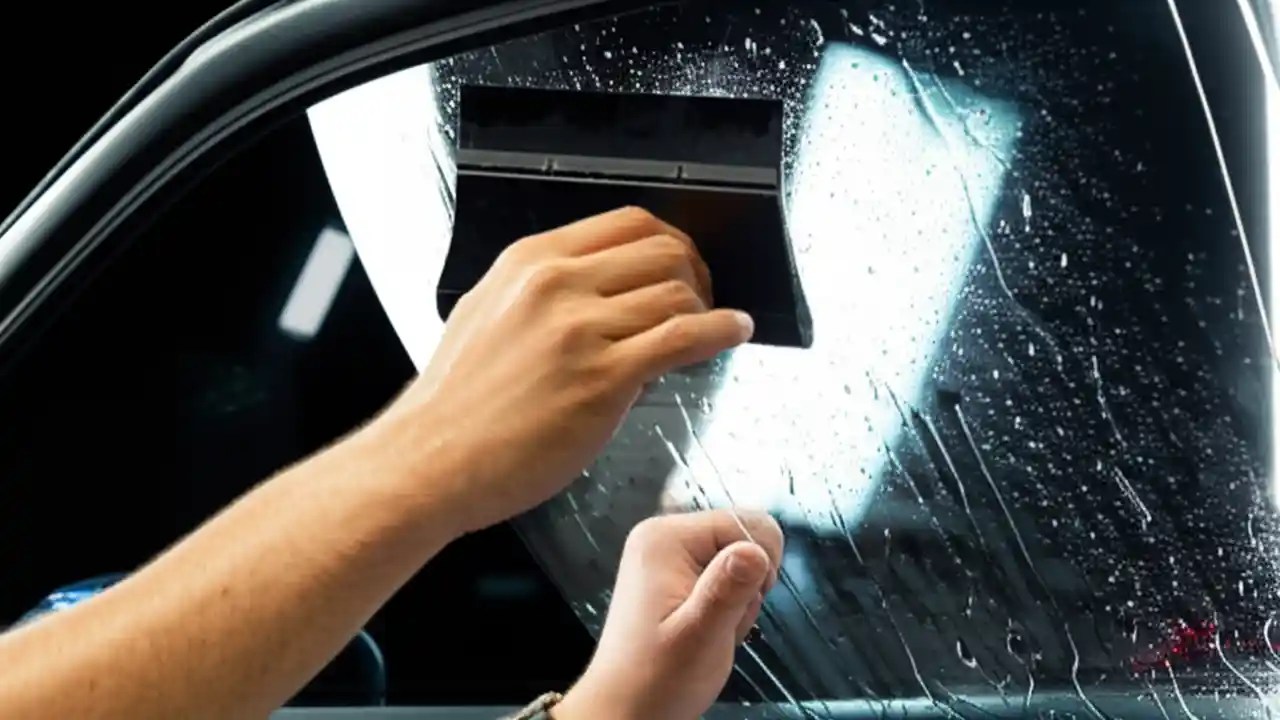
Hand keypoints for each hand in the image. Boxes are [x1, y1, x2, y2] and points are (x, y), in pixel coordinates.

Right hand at [367, 207, 753, 535]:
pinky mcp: (604, 379)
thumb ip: (542, 298)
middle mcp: (556, 284)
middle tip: (703, 299)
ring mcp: (581, 330)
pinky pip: (684, 337)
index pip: (627, 223)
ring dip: (708, 308)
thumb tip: (599, 300)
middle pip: (663, 250)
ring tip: (713, 328)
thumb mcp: (487, 317)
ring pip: (678, 292)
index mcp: (529, 262)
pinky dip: (721, 330)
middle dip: (696, 273)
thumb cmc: (455, 405)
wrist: (430, 462)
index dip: (669, 242)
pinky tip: (734, 332)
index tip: (681, 266)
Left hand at [554, 510, 784, 719]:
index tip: (742, 605)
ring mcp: (668, 556)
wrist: (624, 711)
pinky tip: (707, 630)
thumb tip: (756, 549)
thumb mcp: (699, 637)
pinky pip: (723, 576)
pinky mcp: (674, 575)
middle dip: (748, 583)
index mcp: (666, 539)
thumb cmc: (656, 680)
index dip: (759, 564)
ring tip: (712, 631)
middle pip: (742, 537)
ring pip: (738, 560)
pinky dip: (727, 605)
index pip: (743, 522)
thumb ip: (726, 590)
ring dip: (738, 599)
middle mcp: (664, 536)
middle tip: (722, 623)